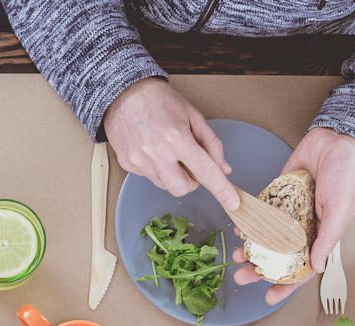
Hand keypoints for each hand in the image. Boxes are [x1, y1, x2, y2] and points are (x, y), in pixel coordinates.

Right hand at [101, 78, 238, 206]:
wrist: (123, 92)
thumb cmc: (159, 100)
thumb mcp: (192, 115)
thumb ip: (211, 143)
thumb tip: (223, 168)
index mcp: (176, 138)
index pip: (204, 171)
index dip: (221, 189)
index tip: (232, 203)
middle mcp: (156, 153)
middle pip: (182, 188)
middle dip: (191, 182)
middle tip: (189, 164)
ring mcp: (139, 161)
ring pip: (165, 185)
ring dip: (172, 174)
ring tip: (166, 150)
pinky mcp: (127, 164)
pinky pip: (149, 177)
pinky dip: (156, 168)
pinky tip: (151, 149)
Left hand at [231, 127, 354, 303]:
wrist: (337, 140)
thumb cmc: (347, 176)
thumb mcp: (340, 212)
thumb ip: (326, 240)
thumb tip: (315, 268)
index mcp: (320, 235)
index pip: (301, 268)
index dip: (285, 286)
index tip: (268, 298)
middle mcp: (302, 227)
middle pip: (277, 256)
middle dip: (258, 269)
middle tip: (241, 277)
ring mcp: (288, 212)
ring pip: (265, 237)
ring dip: (250, 248)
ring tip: (236, 255)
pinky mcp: (277, 194)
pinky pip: (260, 212)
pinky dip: (249, 222)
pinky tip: (239, 229)